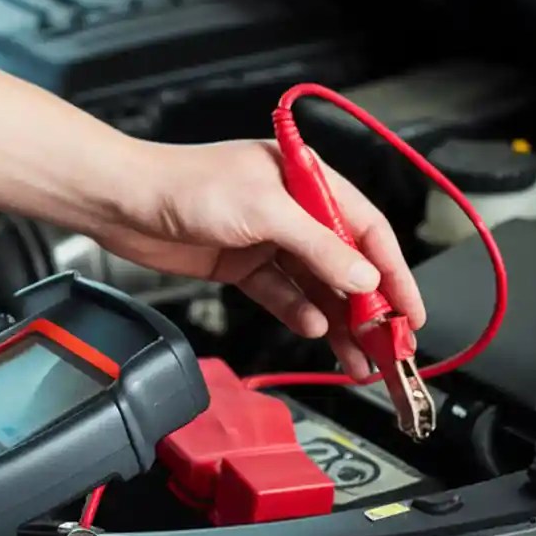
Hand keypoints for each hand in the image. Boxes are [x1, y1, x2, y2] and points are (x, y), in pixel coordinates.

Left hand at [99, 140, 425, 377]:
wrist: (123, 201)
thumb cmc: (185, 184)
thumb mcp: (264, 211)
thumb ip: (318, 247)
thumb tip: (364, 278)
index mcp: (306, 179)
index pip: (366, 228)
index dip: (393, 271)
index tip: (412, 310)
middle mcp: (291, 208)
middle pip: (344, 261)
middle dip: (369, 305)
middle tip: (390, 345)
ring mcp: (264, 238)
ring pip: (314, 284)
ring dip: (337, 319)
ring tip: (358, 356)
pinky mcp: (239, 263)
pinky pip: (280, 293)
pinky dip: (298, 312)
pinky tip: (314, 331)